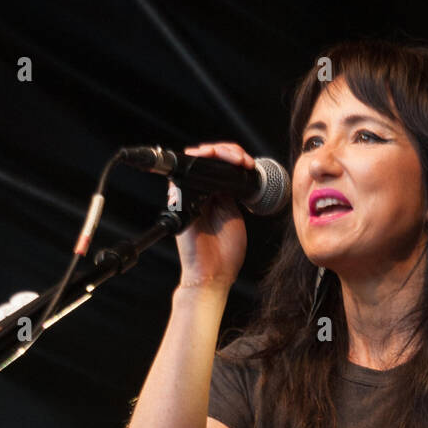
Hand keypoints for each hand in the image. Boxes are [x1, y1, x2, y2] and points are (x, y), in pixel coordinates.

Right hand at [170, 141, 254, 290]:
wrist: (212, 274)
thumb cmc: (225, 253)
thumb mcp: (233, 216)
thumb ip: (229, 194)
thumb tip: (231, 172)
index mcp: (215, 198)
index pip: (221, 169)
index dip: (233, 159)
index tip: (248, 164)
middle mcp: (201, 195)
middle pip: (210, 161)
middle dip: (228, 152)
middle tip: (242, 160)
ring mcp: (190, 197)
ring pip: (198, 163)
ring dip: (217, 153)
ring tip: (235, 159)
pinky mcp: (180, 201)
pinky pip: (185, 176)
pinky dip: (201, 163)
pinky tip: (217, 161)